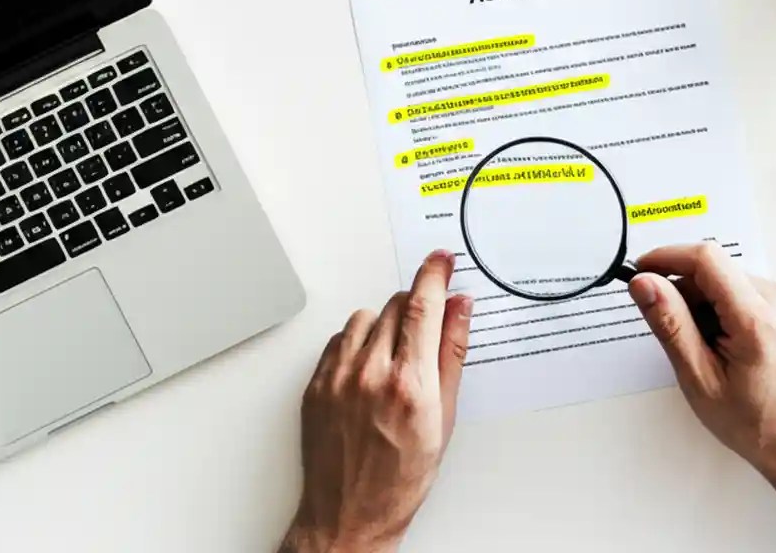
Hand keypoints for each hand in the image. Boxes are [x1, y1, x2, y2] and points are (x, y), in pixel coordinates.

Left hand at [281, 251, 472, 552]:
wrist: (350, 514)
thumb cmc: (401, 479)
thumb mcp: (443, 418)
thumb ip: (452, 355)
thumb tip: (459, 310)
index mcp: (410, 383)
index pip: (423, 306)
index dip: (434, 274)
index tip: (441, 260)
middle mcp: (370, 375)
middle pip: (395, 307)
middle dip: (415, 306)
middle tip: (426, 324)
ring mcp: (338, 379)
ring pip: (365, 318)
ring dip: (384, 323)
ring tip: (396, 354)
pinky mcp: (316, 385)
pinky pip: (338, 341)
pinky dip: (356, 343)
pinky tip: (369, 367)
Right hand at [629, 244, 775, 519]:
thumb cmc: (757, 425)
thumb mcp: (701, 381)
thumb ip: (671, 325)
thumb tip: (644, 284)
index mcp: (759, 321)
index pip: (707, 259)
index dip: (668, 257)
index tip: (642, 271)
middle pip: (718, 270)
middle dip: (687, 291)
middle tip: (678, 333)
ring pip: (733, 280)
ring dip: (709, 302)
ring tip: (710, 349)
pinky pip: (752, 291)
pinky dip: (730, 308)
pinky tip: (730, 344)